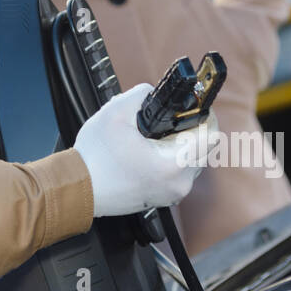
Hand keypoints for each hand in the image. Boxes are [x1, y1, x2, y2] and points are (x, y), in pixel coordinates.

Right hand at [73, 84, 216, 216]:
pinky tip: (148, 151)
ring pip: (192, 161)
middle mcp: (179, 184)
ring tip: (153, 137)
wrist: (79, 189)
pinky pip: (179, 173)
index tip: (192, 106)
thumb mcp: (115, 112)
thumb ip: (142, 94)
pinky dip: (170, 159)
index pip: (211, 135)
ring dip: (180, 145)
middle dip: (189, 129)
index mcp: (173, 164)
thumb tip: (154, 92)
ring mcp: (172, 194)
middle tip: (166, 120)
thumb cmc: (95, 158)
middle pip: (204, 148)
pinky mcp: (163, 198)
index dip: (203, 114)